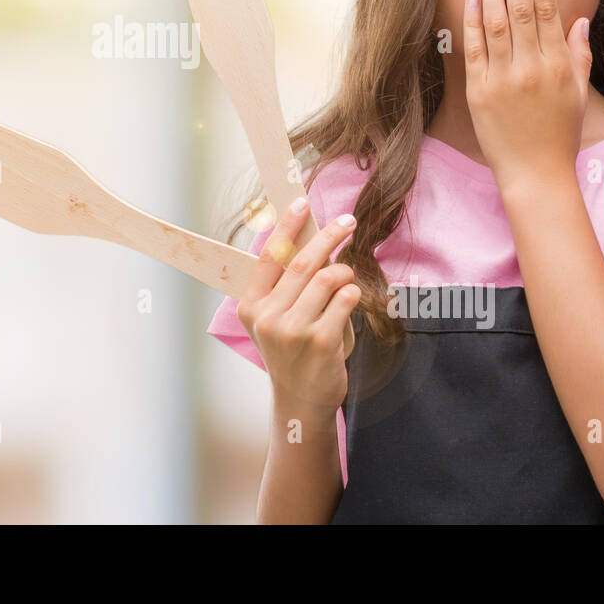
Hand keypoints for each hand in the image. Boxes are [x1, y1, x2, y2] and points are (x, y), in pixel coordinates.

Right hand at [237, 197, 361, 418]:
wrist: (301, 400)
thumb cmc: (292, 351)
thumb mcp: (275, 319)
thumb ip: (286, 286)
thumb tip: (311, 240)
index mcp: (251, 306)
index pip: (269, 257)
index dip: (286, 227)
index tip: (301, 202)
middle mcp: (268, 317)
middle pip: (302, 263)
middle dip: (328, 236)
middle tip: (348, 222)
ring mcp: (293, 331)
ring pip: (327, 279)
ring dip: (344, 272)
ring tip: (346, 277)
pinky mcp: (320, 342)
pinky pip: (345, 299)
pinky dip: (353, 293)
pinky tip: (350, 300)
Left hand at [463, 0, 590, 193]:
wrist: (535, 173)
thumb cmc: (558, 134)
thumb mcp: (579, 93)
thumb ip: (580, 54)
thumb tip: (580, 20)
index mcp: (559, 64)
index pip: (547, 10)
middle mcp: (533, 66)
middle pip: (521, 8)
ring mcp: (505, 78)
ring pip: (497, 23)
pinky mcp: (480, 91)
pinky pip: (475, 49)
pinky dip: (472, 22)